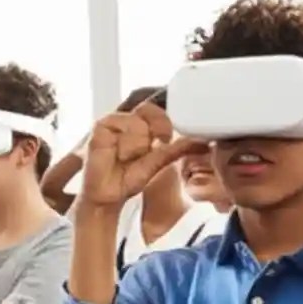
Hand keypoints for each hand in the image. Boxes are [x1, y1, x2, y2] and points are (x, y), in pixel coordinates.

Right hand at [81, 103, 200, 206]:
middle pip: (148, 112)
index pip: (155, 108)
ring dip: (136, 148)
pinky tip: (116, 157)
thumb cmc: (127, 178)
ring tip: (124, 158)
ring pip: (138, 125)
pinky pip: (122, 131)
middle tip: (141, 154)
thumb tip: (202, 142)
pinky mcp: (100, 128)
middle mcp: (125, 119)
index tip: (164, 139)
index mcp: (139, 123)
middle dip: (150, 137)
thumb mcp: (158, 161)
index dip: (163, 121)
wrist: (108, 195)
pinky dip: (124, 148)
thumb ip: (178, 149)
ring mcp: (111, 121)